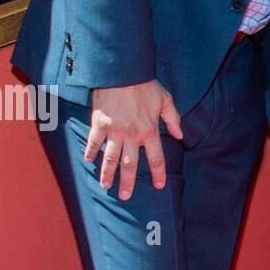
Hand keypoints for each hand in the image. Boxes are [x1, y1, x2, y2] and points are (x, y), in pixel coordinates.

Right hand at [86, 80, 182, 199]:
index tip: (158, 186)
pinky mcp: (99, 124)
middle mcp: (132, 135)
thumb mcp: (166, 100)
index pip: (156, 158)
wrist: (123, 73)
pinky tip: (88, 161)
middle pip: (130, 165)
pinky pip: (94, 143)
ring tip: (106, 186)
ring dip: (107, 174)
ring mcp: (114, 131)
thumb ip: (173, 119)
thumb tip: (181, 135)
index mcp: (149, 130)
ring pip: (110, 159)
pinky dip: (90, 153)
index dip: (158, 173)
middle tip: (126, 196)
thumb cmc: (145, 85)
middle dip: (128, 182)